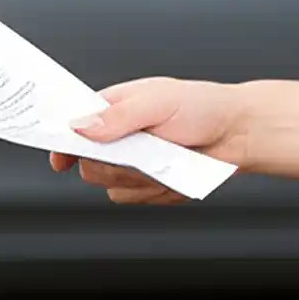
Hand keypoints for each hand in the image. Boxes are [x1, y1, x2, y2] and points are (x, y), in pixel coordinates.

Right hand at [50, 77, 249, 203]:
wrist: (238, 134)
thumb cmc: (203, 106)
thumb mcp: (158, 100)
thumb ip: (118, 115)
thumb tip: (81, 126)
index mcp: (110, 109)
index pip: (71, 126)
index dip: (61, 142)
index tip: (61, 158)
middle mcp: (116, 138)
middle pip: (88, 165)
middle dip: (112, 164)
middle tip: (139, 150)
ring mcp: (130, 164)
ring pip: (108, 186)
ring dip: (136, 178)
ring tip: (163, 158)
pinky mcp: (145, 186)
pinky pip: (132, 199)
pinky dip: (152, 191)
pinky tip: (170, 174)